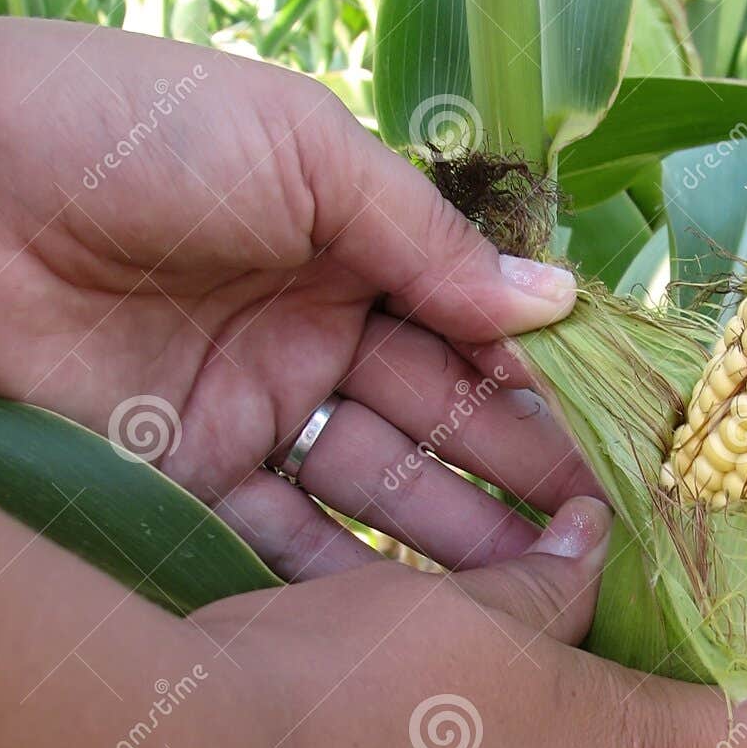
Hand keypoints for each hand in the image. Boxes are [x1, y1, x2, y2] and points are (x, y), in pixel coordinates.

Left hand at [0, 18, 589, 573]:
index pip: (459, 329)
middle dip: (514, 477)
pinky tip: (427, 612)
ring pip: (371, 492)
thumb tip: (559, 302)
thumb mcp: (304, 153)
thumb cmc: (137, 136)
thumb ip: (426, 238)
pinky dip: (349, 578)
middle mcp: (303, 337)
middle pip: (429, 421)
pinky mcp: (181, 481)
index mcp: (341, 247)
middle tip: (596, 538)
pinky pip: (280, 541)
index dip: (533, 386)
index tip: (609, 445)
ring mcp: (243, 414)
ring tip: (541, 589)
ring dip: (454, 540)